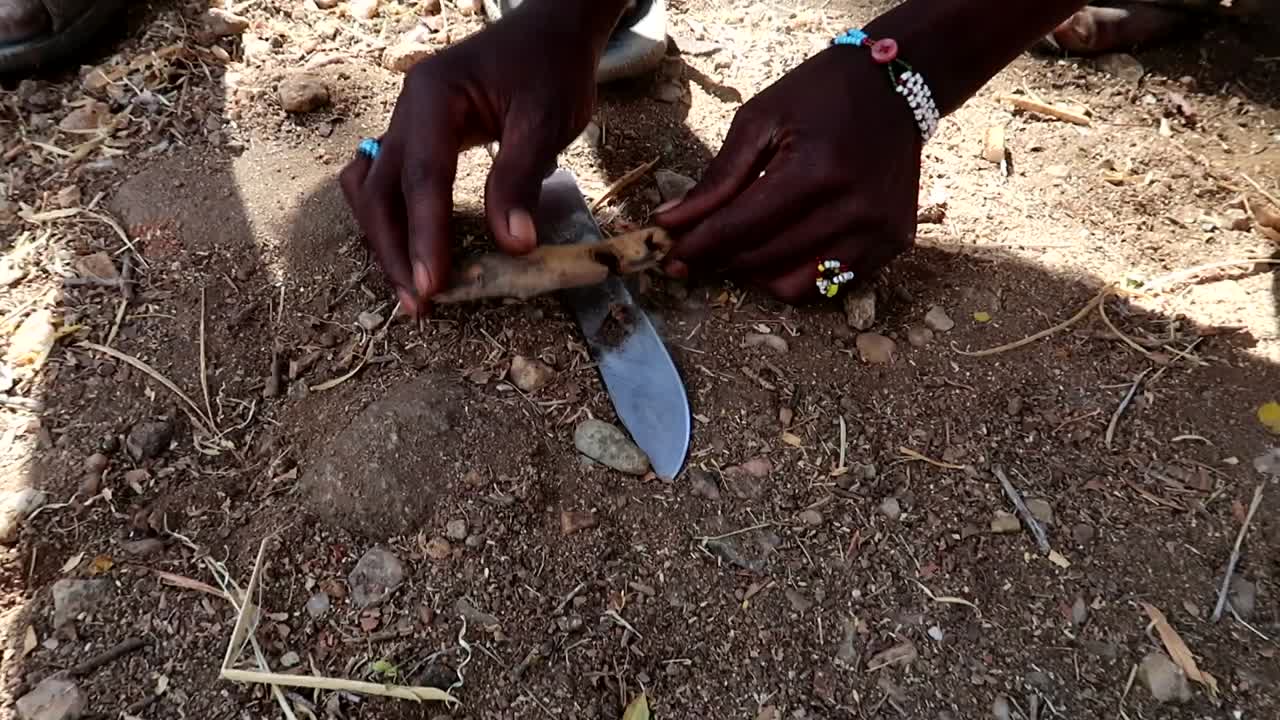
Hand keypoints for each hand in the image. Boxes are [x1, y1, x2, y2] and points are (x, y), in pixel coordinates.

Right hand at [338, 8, 599, 314]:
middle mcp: (405, 111)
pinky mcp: (414, 143)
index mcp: (431, 96)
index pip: (422, 176)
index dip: (425, 235)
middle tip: (418, 304)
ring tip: (411, 289)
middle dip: (394, 250)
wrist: (547, 34)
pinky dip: (393, 223)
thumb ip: (522, 178)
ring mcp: (403, 127)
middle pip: (379, 190)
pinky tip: (411, 255)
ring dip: (385, 242)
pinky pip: (387, 187)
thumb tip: (513, 246)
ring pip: (372, 192)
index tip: (431, 285)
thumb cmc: (549, 68)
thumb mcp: (546, 118)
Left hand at [653, 45, 923, 303]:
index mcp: (816, 171)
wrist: (895, 85)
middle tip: (695, 253)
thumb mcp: (760, 120)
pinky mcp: (893, 243)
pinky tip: (780, 249)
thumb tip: (670, 223)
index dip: (699, 246)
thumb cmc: (820, 95)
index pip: (742, 228)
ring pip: (794, 284)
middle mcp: (853, 208)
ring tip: (740, 250)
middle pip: (764, 259)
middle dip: (720, 260)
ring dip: (756, 275)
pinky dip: (795, 274)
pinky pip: (830, 284)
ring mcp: (879, 230)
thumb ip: (718, 178)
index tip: (669, 257)